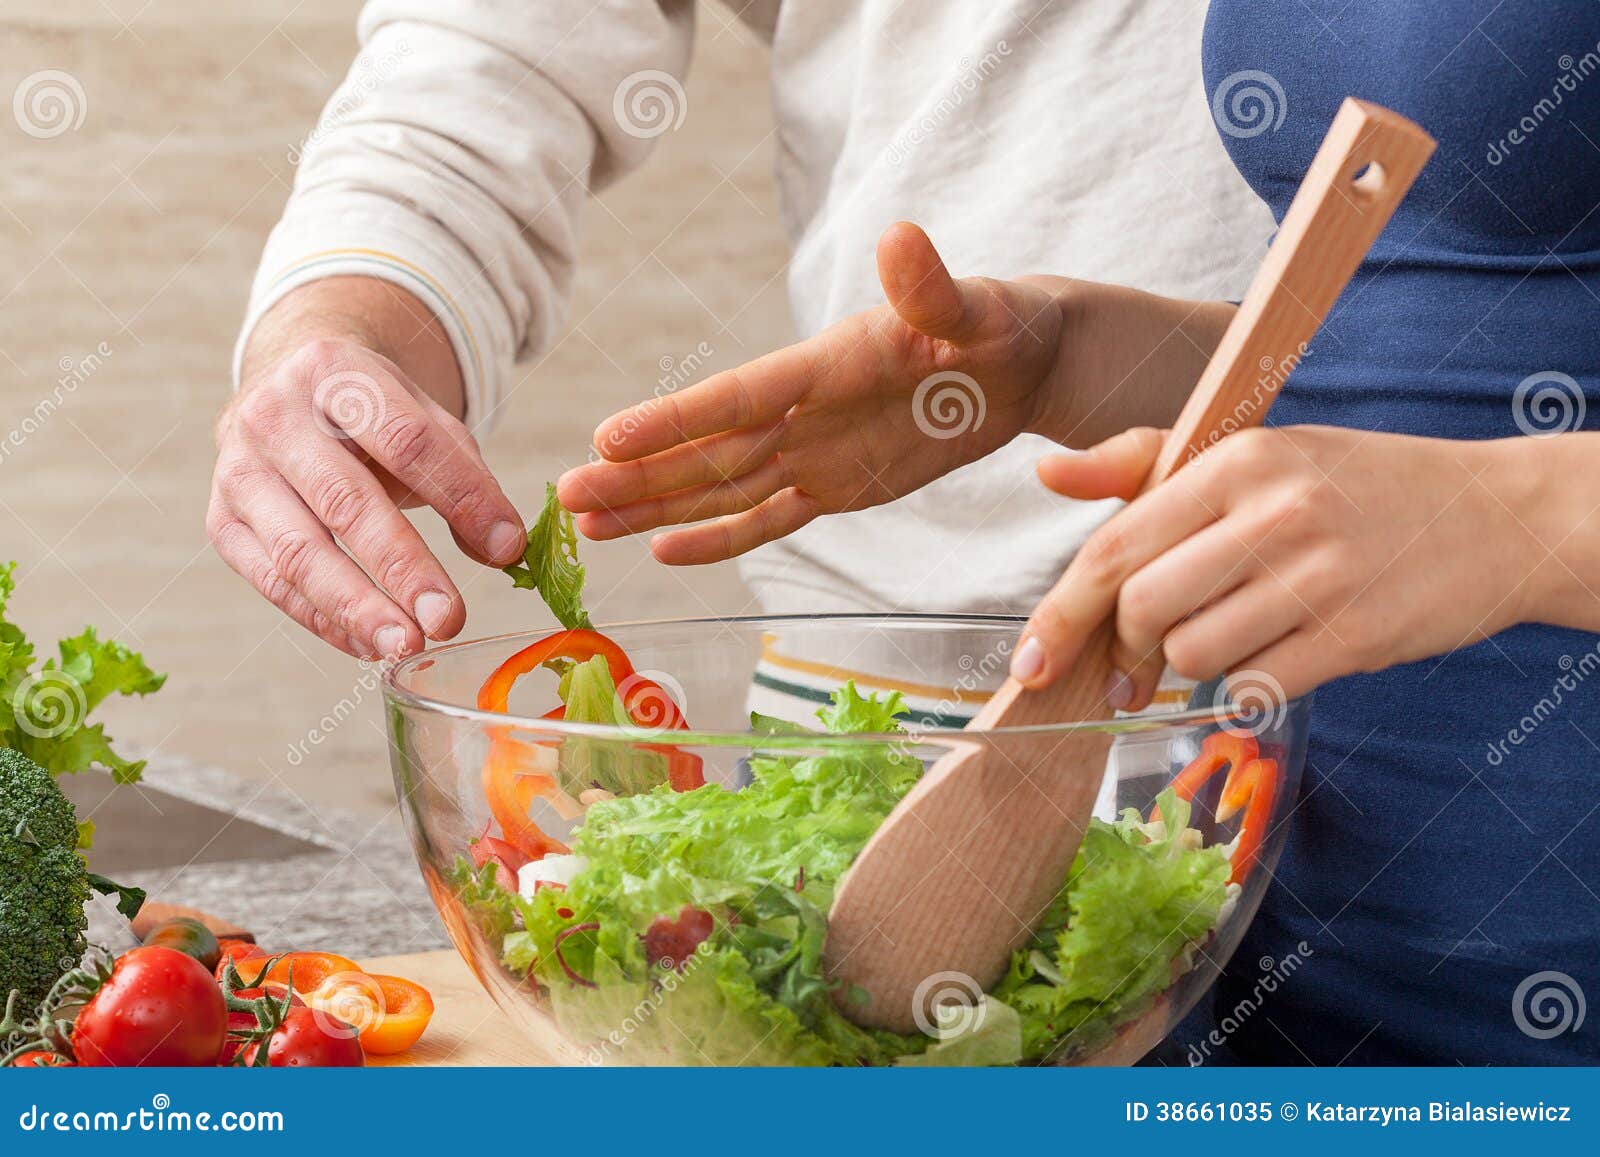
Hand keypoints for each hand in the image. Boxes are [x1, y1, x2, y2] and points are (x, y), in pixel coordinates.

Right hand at [208, 335, 524, 658]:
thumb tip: (503, 548)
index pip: (405, 439)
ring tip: (407, 646)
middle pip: (345, 500)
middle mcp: (274, 416)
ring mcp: (238, 469)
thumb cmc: (369, 413)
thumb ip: (468, 477)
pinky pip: (271, 582)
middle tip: (449, 620)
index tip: (503, 548)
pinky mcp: (222, 520)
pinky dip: (323, 620)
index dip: (458, 495)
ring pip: (298, 551)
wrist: (286, 390)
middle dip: (402, 568)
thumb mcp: (425, 419)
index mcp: (335, 372)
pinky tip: (368, 644)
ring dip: (357, 608)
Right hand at [557, 222, 1066, 563]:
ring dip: (654, 505)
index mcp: (825, 366)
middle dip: (635, 474)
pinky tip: (662, 550)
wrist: (1019, 364)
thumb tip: (900, 237)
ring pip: (720, 487)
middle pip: (706, 450)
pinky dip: (718, 537)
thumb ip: (932, 288)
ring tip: (586, 524)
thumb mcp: (980, 309)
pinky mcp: (835, 488)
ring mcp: (813, 453)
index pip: (737, 397)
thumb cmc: (1002, 324)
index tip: (608, 436)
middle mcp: (803, 412)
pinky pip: (769, 519)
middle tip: (562, 496)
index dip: (674, 420)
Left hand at [1009, 425, 1545, 706]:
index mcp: (1235, 463)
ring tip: (1230, 641)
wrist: (1496, 516)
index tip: (1032, 664)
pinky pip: (1255, 689)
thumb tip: (1046, 477)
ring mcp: (1317, 577)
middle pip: (1144, 610)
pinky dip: (1245, 692)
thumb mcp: (1256, 453)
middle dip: (1128, 652)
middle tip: (1141, 664)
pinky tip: (1275, 659)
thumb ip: (1145, 466)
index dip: (1061, 615)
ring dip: (1190, 671)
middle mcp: (1273, 514)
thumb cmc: (1355, 486)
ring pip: (1194, 657)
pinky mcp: (1354, 636)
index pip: (1115, 547)